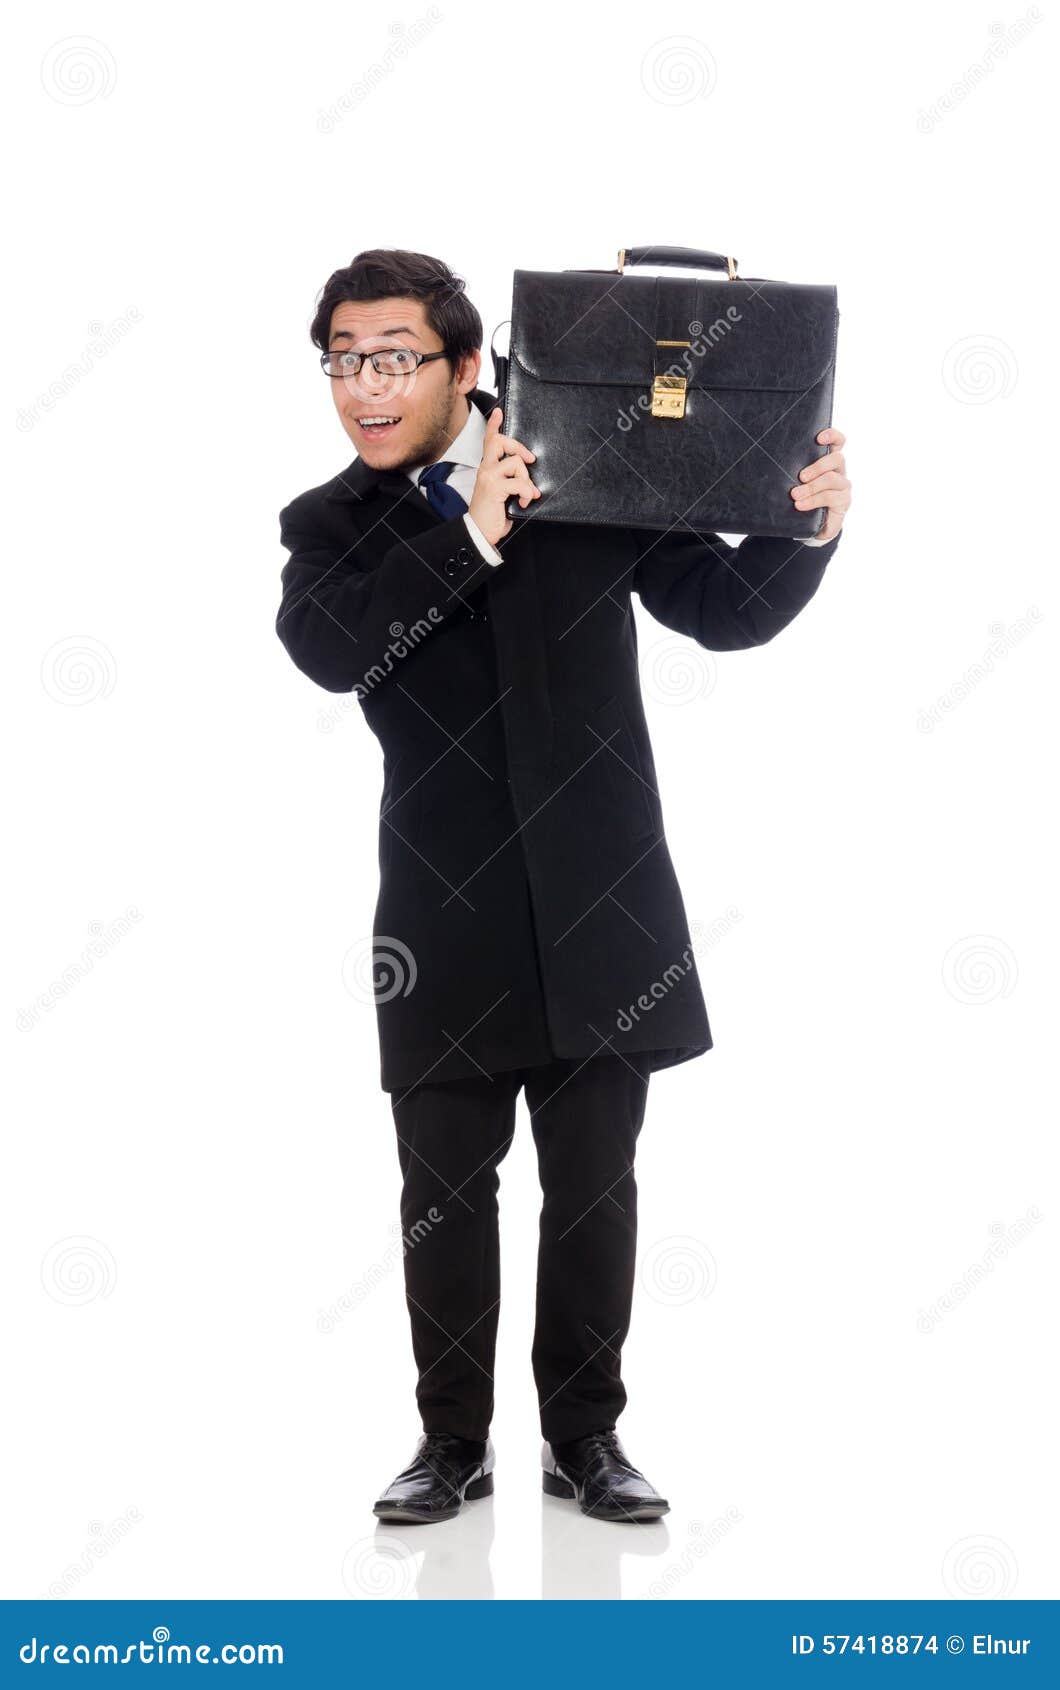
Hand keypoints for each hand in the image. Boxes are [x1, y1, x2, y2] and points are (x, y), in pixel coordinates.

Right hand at [468, 407, 540, 544]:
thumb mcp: (502, 492)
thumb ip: (511, 480)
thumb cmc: (492, 513)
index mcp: (487, 468)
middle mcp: (486, 469)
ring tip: (526, 494)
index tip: (499, 413)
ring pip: (516, 463)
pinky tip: (523, 502)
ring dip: (527, 480)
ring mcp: (489, 477)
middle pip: (501, 442)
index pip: (489, 441)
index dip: (494, 425)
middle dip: (519, 448)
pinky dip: (527, 493)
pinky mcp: (495, 487)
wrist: (481, 531)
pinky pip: (520, 483)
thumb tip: (529, 475)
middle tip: (530, 460)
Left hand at [790, 427, 850, 541]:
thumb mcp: (795, 482)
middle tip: (801, 476)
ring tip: (795, 495)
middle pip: (837, 459)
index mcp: (828, 461)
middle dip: (818, 466)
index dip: (832, 436)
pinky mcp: (843, 502)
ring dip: (812, 487)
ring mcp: (842, 486)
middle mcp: (839, 471)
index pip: (838, 442)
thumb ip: (791, 471)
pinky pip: (830, 497)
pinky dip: (813, 501)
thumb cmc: (801, 498)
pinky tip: (800, 505)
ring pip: (832, 479)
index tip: (819, 438)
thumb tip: (770, 462)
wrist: (809, 526)